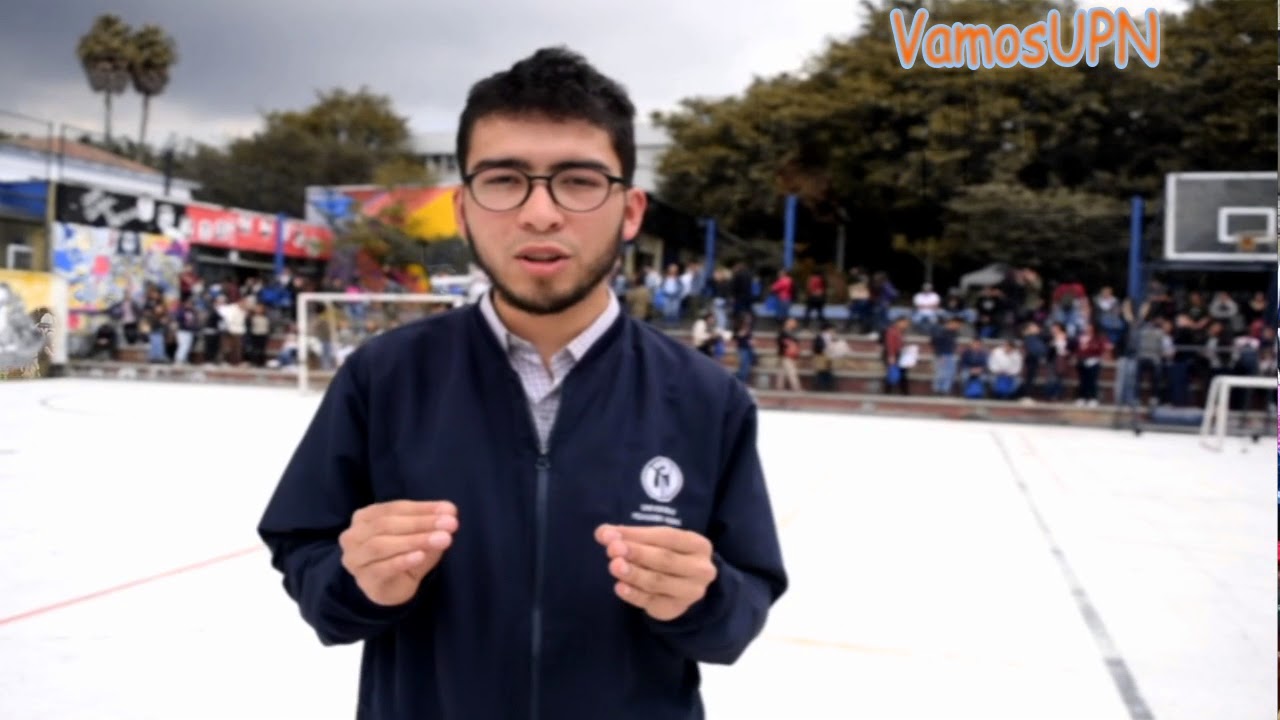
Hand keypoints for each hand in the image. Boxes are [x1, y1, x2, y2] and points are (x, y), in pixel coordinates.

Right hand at [339, 500, 457, 605]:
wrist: (389, 589)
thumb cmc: (402, 554)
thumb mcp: (418, 535)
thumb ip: (431, 523)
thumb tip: (449, 511)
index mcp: (366, 517)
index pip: (395, 508)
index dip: (423, 508)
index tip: (450, 510)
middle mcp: (354, 535)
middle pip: (387, 524)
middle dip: (421, 523)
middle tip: (450, 524)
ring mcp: (355, 558)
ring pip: (382, 545)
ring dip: (415, 541)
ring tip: (442, 539)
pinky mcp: (364, 579)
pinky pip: (382, 568)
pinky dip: (402, 561)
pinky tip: (420, 556)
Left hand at [594, 524, 716, 621]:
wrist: (684, 584)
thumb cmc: (667, 555)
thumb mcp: (654, 541)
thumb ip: (629, 535)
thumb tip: (603, 533)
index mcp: (698, 545)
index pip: (667, 536)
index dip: (638, 535)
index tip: (611, 534)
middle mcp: (700, 569)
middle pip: (665, 559)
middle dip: (636, 553)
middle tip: (612, 549)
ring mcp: (690, 592)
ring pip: (658, 582)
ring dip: (634, 574)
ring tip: (614, 566)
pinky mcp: (675, 609)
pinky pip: (652, 602)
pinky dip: (634, 594)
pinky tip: (620, 587)